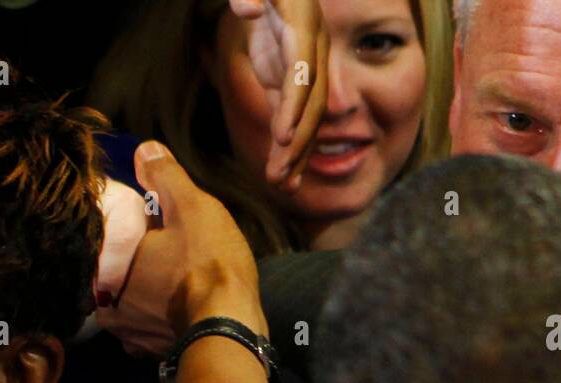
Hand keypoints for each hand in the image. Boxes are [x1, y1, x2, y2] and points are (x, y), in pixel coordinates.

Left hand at [97, 141, 265, 356]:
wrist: (232, 327)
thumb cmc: (208, 264)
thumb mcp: (191, 206)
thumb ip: (164, 175)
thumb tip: (144, 150)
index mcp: (106, 266)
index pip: (113, 235)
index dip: (139, 224)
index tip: (161, 222)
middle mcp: (106, 305)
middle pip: (123, 268)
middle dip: (145, 258)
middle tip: (176, 249)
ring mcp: (128, 334)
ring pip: (136, 298)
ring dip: (153, 288)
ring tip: (183, 275)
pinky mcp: (151, 353)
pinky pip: (152, 325)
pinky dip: (164, 314)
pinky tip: (185, 304)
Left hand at [230, 0, 328, 188]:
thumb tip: (247, 9)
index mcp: (305, 24)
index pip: (303, 72)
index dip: (295, 105)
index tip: (283, 137)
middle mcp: (312, 48)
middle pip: (314, 103)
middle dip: (299, 142)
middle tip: (279, 177)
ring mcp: (303, 65)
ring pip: (309, 116)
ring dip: (297, 153)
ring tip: (282, 187)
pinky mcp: (288, 77)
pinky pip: (294, 115)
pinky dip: (289, 146)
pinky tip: (284, 175)